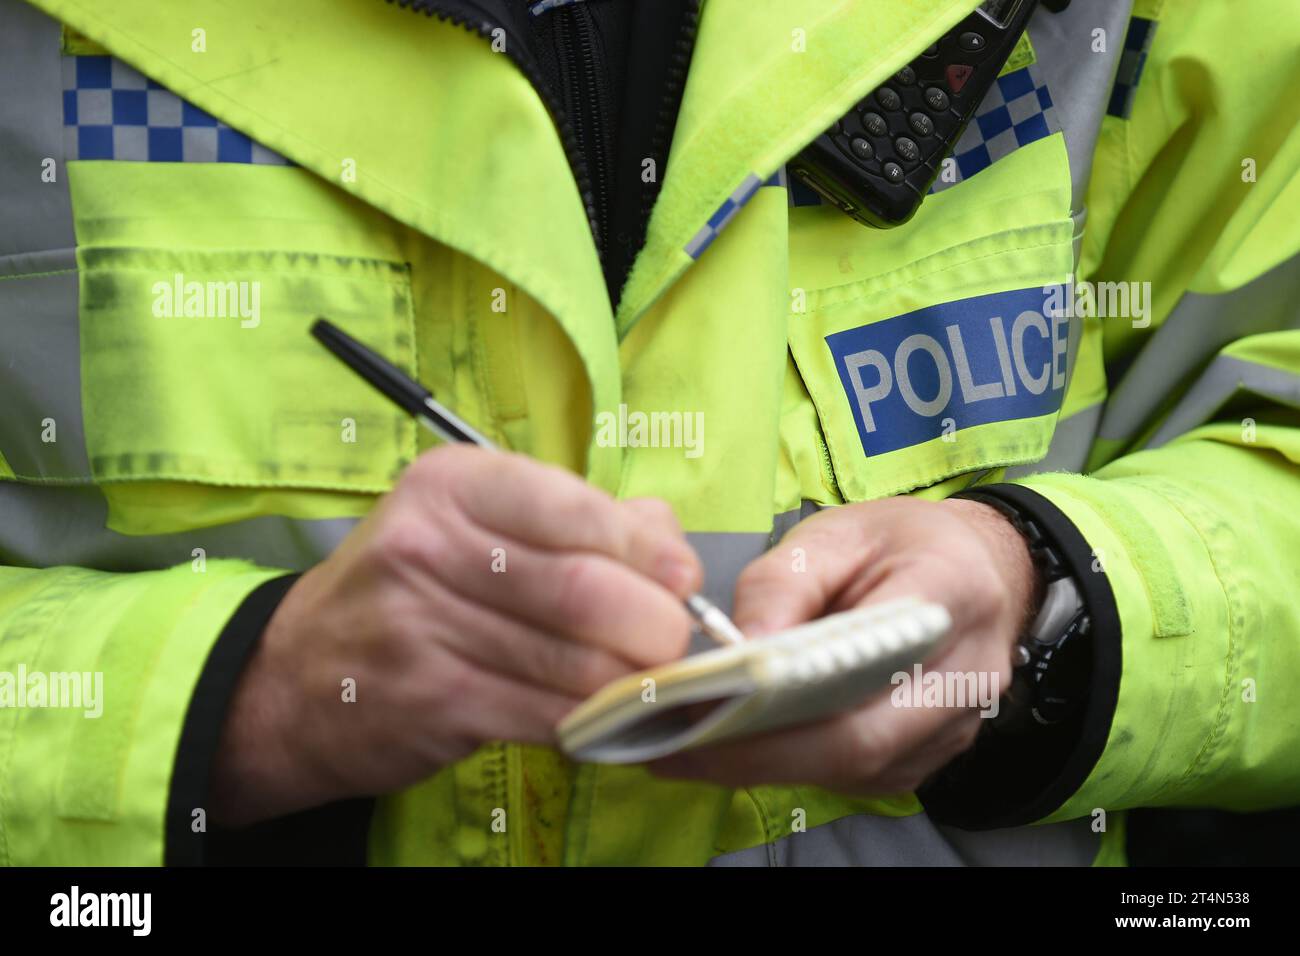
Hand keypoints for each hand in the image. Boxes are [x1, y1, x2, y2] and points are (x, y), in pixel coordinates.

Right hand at [209, 445, 701, 825]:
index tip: (681, 575)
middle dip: (653, 622)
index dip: (645, 548)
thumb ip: (576, 519)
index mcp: (451, 486)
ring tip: (645, 679)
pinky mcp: (431, 702)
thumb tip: (668, 543)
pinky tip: (599, 713)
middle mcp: (427, 547)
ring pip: (572, 661)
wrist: (296, 679)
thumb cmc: (410, 590)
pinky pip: (545, 714)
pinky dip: (591, 720)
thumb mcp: (472, 526)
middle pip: (583, 589)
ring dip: (630, 680)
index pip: (573, 507)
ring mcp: (421, 628)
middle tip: (670, 640)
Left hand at [648, 496, 1039, 795]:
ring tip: (686, 742)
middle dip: (756, 751)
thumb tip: (736, 648)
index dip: (781, 698)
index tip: (704, 702)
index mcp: (948, 593)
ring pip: (852, 770)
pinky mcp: (930, 756)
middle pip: (857, 740)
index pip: (865, 662)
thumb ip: (782, 582)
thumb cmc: (902, 543)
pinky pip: (856, 776)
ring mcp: (954, 727)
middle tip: (671, 744)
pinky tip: (739, 744)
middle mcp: (965, 673)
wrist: (978, 569)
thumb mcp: (837, 532)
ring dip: (765, 764)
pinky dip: (792, 764)